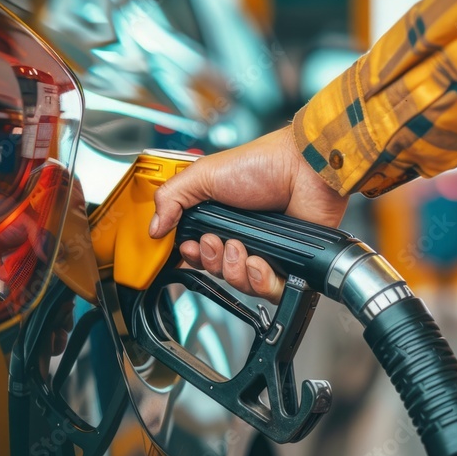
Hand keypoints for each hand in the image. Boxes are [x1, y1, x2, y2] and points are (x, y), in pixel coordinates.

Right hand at [150, 126, 347, 301]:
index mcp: (220, 219)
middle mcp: (242, 237)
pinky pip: (270, 291)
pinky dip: (261, 281)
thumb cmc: (262, 164)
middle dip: (213, 262)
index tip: (190, 248)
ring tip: (241, 249)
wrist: (303, 168)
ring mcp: (266, 251)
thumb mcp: (204, 175)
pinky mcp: (289, 264)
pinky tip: (260, 263)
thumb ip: (172, 198)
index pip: (198, 252)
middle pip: (217, 272)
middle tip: (218, 242)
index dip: (192, 256)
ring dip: (235, 271)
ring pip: (241, 285)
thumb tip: (153, 228)